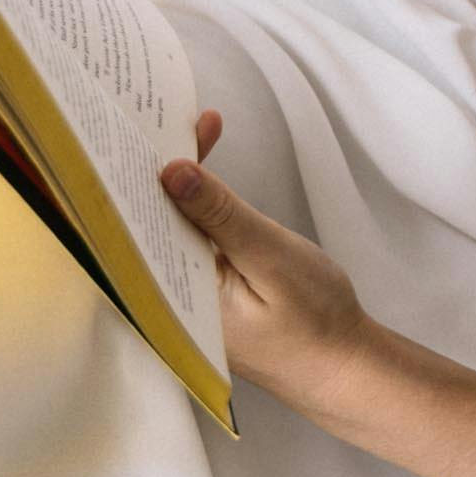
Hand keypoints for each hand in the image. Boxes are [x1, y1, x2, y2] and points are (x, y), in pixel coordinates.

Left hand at [160, 117, 376, 413]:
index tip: (138, 125)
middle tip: (160, 109)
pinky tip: (201, 166)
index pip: (134, 227)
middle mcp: (163, 300)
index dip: (131, 175)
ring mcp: (180, 296)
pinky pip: (183, 237)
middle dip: (149, 166)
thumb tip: (170, 171)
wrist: (344, 367)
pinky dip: (192, 201)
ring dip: (172, 179)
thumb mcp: (270, 257)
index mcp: (168, 300)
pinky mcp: (200, 290)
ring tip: (183, 126)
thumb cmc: (314, 321)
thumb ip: (219, 215)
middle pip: (142, 223)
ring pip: (162, 226)